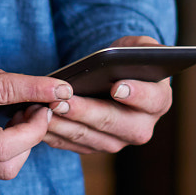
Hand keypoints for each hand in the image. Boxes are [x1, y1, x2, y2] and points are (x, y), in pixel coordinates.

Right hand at [0, 43, 71, 179]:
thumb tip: (26, 89)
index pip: (1, 93)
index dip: (37, 90)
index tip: (62, 89)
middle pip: (6, 148)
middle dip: (36, 130)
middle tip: (43, 110)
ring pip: (4, 167)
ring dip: (26, 145)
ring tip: (25, 120)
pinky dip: (11, 154)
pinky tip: (11, 133)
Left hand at [43, 35, 173, 154]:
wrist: (115, 81)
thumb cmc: (128, 62)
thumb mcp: (139, 48)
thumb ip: (143, 47)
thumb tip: (135, 53)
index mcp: (158, 101)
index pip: (151, 100)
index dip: (135, 94)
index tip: (116, 86)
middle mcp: (141, 128)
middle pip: (113, 123)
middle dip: (85, 111)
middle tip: (62, 100)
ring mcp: (117, 141)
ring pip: (88, 137)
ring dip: (63, 124)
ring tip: (43, 107)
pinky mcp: (94, 147)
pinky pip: (71, 144)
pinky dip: (53, 133)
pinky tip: (37, 119)